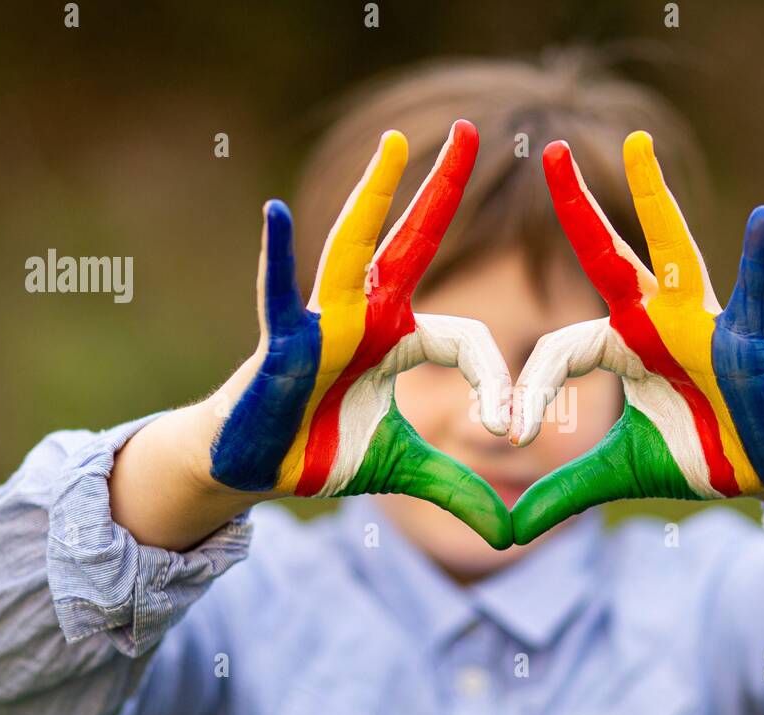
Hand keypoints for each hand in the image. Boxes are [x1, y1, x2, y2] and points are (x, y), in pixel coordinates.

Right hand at [207, 120, 513, 548]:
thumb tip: (511, 536)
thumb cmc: (321, 450)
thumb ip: (457, 491)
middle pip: (413, 244)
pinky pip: (278, 297)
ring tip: (394, 146)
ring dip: (374, 199)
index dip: (498, 383)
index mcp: (401, 338)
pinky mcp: (279, 344)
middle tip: (477, 130)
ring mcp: (321, 323)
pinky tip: (273, 214)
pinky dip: (276, 259)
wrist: (251, 466)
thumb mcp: (404, 469)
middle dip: (443, 189)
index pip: (468, 338)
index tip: (510, 432)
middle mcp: (366, 316)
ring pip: (353, 252)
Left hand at [509, 132, 763, 543]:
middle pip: (608, 258)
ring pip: (673, 254)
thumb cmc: (700, 451)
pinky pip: (753, 297)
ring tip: (639, 146)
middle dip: (578, 206)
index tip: (512, 435)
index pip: (562, 349)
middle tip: (549, 150)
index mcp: (621, 346)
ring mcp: (703, 324)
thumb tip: (507, 532)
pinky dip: (759, 261)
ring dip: (656, 200)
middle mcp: (656, 322)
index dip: (534, 390)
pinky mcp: (748, 342)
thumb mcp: (621, 472)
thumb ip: (565, 491)